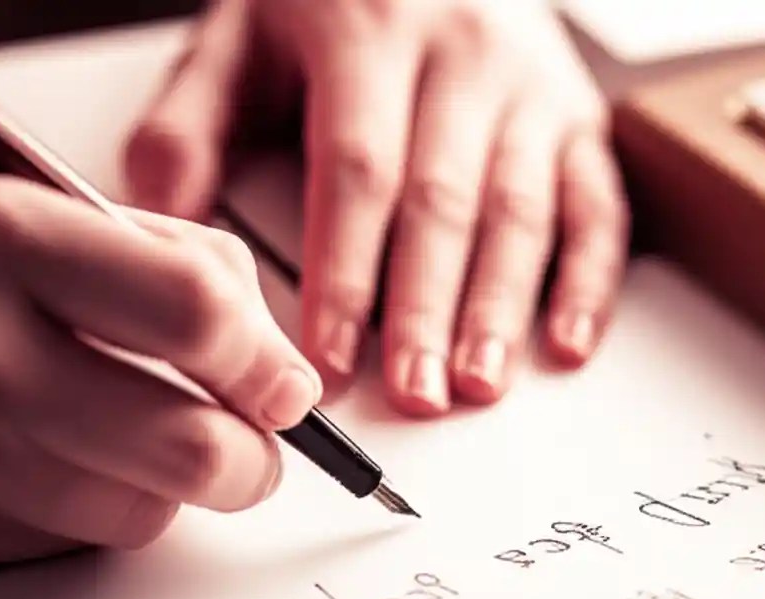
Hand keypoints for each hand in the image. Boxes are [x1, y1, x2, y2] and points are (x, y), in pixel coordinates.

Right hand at [0, 176, 320, 564]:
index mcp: (10, 241)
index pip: (198, 315)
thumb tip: (283, 377)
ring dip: (166, 488)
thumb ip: (192, 274)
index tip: (284, 390)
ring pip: (139, 515)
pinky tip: (55, 455)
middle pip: (186, 446)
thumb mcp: (59, 214)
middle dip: (249, 461)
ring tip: (131, 434)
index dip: (265, 365)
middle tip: (252, 449)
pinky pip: (68, 543)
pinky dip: (91, 510)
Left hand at [123, 0, 628, 416]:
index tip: (328, 356)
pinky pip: (598, 205)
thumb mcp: (240, 33)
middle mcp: (462, 57)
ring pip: (522, 212)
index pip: (358, 169)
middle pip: (444, 201)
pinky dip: (589, 281)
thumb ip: (188, 124)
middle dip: (427, 309)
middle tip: (413, 395)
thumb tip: (166, 231)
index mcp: (368, 30)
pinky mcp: (576, 119)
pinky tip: (567, 343)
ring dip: (502, 308)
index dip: (347, 271)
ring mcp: (530, 90)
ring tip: (478, 385)